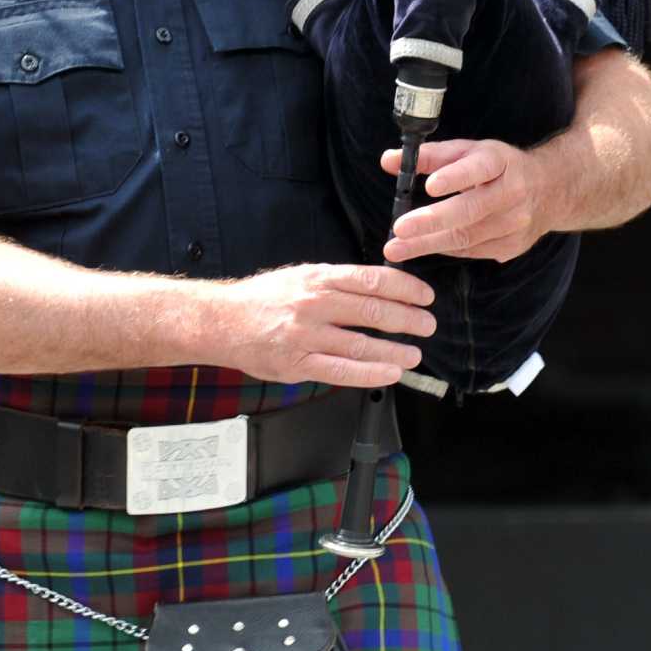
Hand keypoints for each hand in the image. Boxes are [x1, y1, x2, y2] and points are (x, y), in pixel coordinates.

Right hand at [212, 264, 435, 387]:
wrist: (222, 321)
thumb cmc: (264, 299)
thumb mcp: (301, 276)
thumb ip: (336, 283)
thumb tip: (378, 288)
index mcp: (318, 278)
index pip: (372, 279)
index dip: (404, 287)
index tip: (425, 296)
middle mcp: (314, 304)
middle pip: (372, 311)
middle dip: (407, 319)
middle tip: (428, 324)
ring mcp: (306, 335)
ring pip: (360, 345)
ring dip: (394, 350)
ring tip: (415, 354)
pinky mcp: (297, 364)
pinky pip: (341, 371)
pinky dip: (370, 373)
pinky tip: (390, 373)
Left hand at [380, 139, 548, 263]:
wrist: (549, 190)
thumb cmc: (499, 167)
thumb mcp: (469, 152)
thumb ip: (429, 156)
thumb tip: (388, 160)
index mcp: (501, 162)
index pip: (479, 168)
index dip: (456, 177)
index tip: (430, 185)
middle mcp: (512, 193)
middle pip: (471, 210)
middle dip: (432, 221)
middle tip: (399, 229)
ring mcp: (515, 224)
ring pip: (468, 237)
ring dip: (429, 243)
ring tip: (396, 247)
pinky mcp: (512, 246)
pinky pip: (472, 250)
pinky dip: (445, 248)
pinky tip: (421, 248)